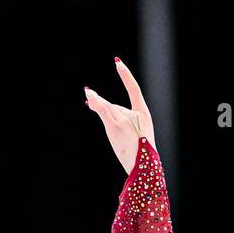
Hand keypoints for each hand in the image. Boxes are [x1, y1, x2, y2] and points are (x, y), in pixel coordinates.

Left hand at [85, 59, 155, 173]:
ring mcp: (125, 120)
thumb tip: (91, 98)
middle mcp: (136, 114)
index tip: (117, 62)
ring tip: (107, 124)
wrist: (141, 170)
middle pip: (115, 107)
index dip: (127, 76)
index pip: (134, 89)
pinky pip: (104, 110)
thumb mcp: (126, 131)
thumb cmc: (135, 152)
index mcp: (144, 114)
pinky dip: (96, 102)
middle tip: (115, 131)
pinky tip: (88, 94)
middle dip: (109, 113)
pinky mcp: (115, 127)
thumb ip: (110, 113)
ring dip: (101, 111)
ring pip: (108, 110)